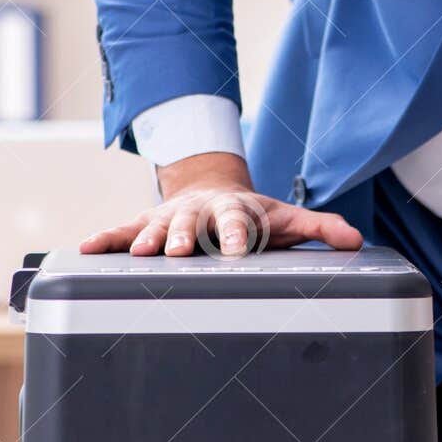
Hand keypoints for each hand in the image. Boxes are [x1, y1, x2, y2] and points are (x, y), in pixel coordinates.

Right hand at [79, 152, 362, 258]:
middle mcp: (201, 212)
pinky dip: (106, 237)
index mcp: (236, 211)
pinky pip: (122, 229)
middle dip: (187, 236)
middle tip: (182, 252)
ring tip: (137, 253)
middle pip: (194, 222)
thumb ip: (320, 227)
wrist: (214, 188)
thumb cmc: (254, 215)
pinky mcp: (147, 223)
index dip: (238, 232)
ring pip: (157, 226)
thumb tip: (356, 240)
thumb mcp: (288, 218)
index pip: (239, 220)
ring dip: (148, 238)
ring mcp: (171, 217)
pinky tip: (85, 247)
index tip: (237, 248)